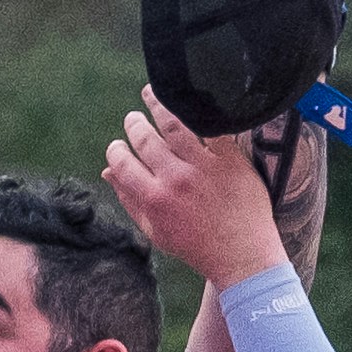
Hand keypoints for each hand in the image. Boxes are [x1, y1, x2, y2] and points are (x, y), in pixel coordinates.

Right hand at [104, 89, 287, 292]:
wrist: (242, 255)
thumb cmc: (196, 246)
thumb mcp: (155, 231)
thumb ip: (130, 200)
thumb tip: (109, 173)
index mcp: (153, 199)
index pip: (122, 163)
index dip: (115, 150)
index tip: (117, 145)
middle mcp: (175, 179)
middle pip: (145, 138)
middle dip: (134, 123)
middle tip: (133, 118)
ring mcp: (204, 167)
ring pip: (174, 124)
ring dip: (158, 105)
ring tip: (151, 95)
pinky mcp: (230, 159)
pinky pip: (210, 128)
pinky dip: (196, 114)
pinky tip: (189, 105)